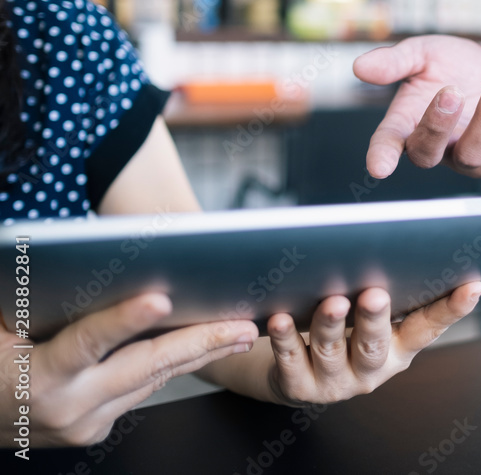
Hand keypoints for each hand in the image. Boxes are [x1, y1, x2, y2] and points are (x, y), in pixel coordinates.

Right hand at [0, 293, 257, 446]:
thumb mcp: (3, 324)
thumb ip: (38, 302)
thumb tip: (78, 265)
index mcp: (37, 378)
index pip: (86, 343)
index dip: (124, 320)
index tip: (162, 298)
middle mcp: (67, 408)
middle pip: (143, 368)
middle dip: (199, 343)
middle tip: (243, 326)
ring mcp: (85, 424)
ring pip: (153, 380)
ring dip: (201, 354)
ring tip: (243, 332)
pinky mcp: (97, 429)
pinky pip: (142, 390)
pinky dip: (174, 365)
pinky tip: (210, 346)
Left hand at [265, 282, 480, 405]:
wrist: (297, 373)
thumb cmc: (344, 329)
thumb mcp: (372, 316)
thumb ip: (388, 290)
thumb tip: (402, 239)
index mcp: (400, 347)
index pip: (430, 326)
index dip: (453, 309)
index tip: (473, 285)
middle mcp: (374, 369)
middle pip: (375, 344)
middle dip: (375, 319)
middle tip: (375, 294)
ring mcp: (337, 382)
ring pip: (333, 351)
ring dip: (331, 325)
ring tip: (331, 302)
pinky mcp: (301, 388)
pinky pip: (292, 362)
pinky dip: (286, 340)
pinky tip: (280, 319)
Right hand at [354, 36, 480, 178]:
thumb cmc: (457, 65)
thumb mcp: (425, 52)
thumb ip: (395, 61)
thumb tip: (359, 67)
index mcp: (407, 124)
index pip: (387, 143)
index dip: (381, 155)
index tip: (378, 167)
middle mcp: (435, 148)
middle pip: (427, 153)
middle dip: (438, 124)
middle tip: (452, 90)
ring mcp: (468, 160)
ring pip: (472, 153)